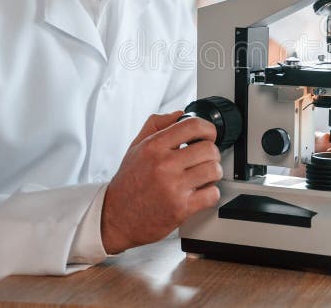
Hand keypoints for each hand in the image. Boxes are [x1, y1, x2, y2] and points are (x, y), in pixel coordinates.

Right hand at [101, 111, 221, 253]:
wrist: (116, 217)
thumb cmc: (128, 182)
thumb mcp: (136, 146)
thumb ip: (156, 125)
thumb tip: (180, 114)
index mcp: (154, 147)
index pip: (193, 126)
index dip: (208, 129)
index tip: (209, 135)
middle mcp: (164, 165)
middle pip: (208, 148)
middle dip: (211, 153)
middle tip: (205, 158)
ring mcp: (173, 187)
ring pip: (213, 170)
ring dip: (213, 173)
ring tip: (204, 175)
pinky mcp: (181, 208)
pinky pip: (212, 194)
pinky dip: (210, 193)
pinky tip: (200, 192)